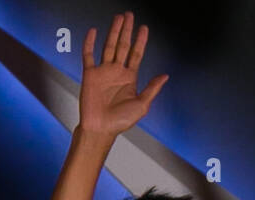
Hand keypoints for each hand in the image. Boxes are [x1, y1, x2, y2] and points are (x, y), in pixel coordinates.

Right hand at [78, 12, 167, 136]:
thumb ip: (152, 88)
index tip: (144, 28)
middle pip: (123, 45)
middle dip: (127, 30)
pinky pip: (89, 55)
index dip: (141, 41)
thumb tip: (165, 76)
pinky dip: (89, 43)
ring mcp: (103, 72)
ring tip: (118, 18)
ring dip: (113, 32)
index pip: (136, 54)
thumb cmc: (120, 121)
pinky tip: (93, 31)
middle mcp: (117, 72)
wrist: (101, 129)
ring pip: (109, 46)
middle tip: (129, 16)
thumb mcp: (142, 105)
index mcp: (129, 78)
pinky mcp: (90, 75)